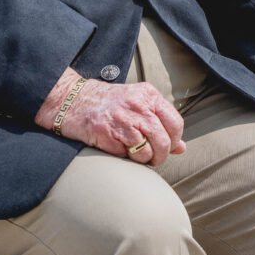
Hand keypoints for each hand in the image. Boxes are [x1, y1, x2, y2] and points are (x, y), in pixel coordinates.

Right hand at [35, 68, 185, 166]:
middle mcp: (138, 105)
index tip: (166, 146)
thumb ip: (160, 122)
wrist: (73, 100)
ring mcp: (123, 119)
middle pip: (164, 140)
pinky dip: (127, 158)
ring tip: (135, 154)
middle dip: (161, 156)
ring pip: (148, 151)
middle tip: (153, 159)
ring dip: (144, 160)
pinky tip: (118, 149)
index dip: (174, 141)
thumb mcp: (137, 104)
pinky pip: (128, 156)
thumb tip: (181, 148)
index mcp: (148, 95)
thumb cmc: (108, 104)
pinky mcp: (108, 133)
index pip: (176, 123)